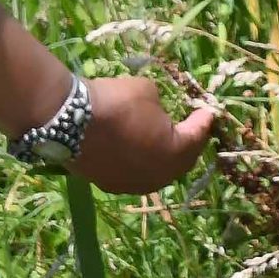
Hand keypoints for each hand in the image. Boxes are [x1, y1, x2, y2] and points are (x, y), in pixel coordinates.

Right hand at [69, 76, 216, 194]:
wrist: (70, 122)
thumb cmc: (116, 102)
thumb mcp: (148, 91)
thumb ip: (161, 105)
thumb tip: (158, 111)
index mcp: (175, 152)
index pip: (197, 136)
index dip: (204, 122)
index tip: (208, 111)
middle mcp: (159, 176)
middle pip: (182, 161)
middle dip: (189, 143)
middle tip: (193, 127)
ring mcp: (134, 185)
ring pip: (159, 172)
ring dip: (166, 156)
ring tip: (167, 140)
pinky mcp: (112, 185)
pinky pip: (137, 175)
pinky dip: (144, 163)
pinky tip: (140, 150)